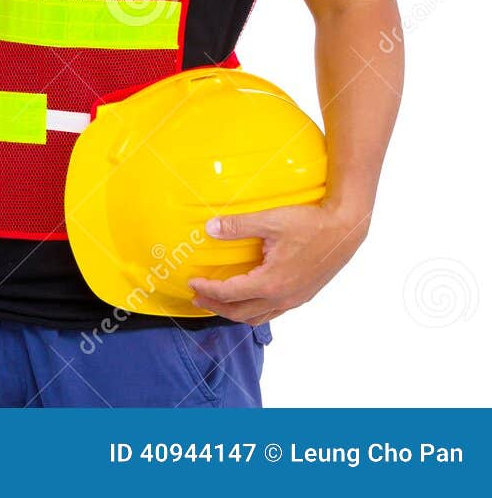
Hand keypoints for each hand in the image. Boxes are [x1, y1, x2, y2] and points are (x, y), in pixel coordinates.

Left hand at [187, 199, 371, 324]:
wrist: (345, 229)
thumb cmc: (310, 224)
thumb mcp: (269, 220)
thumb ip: (237, 226)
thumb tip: (210, 229)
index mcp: (271, 283)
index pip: (230, 294)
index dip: (208, 289)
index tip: (191, 282)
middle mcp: (283, 297)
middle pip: (241, 313)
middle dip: (216, 306)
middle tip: (197, 297)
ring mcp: (295, 299)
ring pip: (258, 316)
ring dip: (235, 312)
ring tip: (218, 301)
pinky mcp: (303, 295)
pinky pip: (273, 311)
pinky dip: (254, 309)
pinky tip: (248, 296)